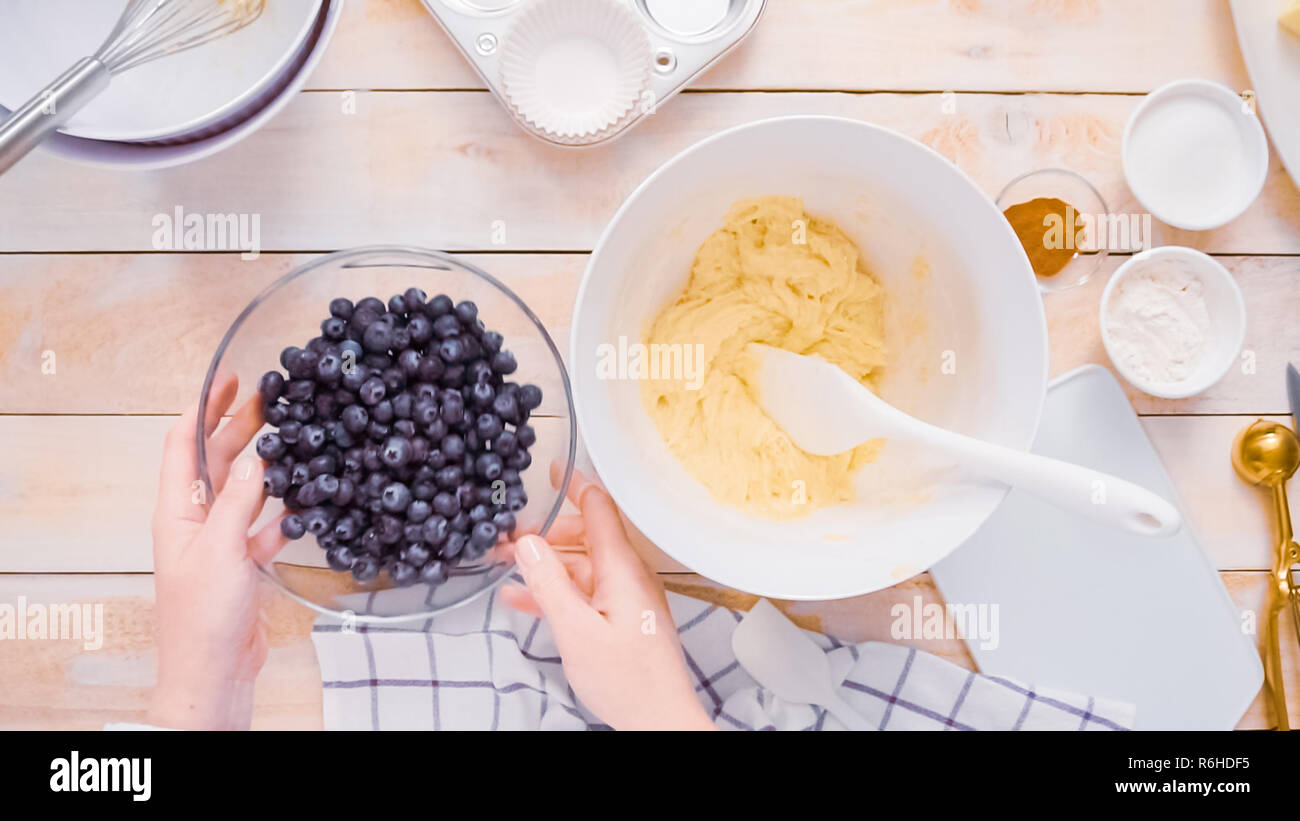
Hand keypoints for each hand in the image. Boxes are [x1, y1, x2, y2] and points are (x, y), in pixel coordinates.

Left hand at [147, 374, 284, 729]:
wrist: (213, 669)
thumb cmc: (203, 616)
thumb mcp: (221, 549)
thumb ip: (240, 502)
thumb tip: (256, 460)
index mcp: (176, 510)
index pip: (181, 445)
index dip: (202, 409)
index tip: (228, 382)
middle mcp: (194, 520)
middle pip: (214, 461)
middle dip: (238, 427)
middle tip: (268, 401)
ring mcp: (218, 541)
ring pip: (242, 490)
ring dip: (263, 466)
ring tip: (289, 440)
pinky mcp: (240, 562)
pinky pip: (262, 525)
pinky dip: (280, 512)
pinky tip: (301, 504)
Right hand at [500, 464, 714, 730]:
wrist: (661, 721)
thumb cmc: (628, 682)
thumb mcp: (576, 632)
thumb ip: (549, 585)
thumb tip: (526, 543)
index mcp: (623, 569)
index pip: (599, 509)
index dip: (574, 486)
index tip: (550, 471)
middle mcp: (629, 576)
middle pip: (585, 536)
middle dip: (546, 533)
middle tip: (506, 538)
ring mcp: (628, 597)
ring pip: (582, 565)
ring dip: (546, 564)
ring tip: (505, 568)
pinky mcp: (624, 618)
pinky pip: (586, 591)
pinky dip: (556, 590)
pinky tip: (522, 599)